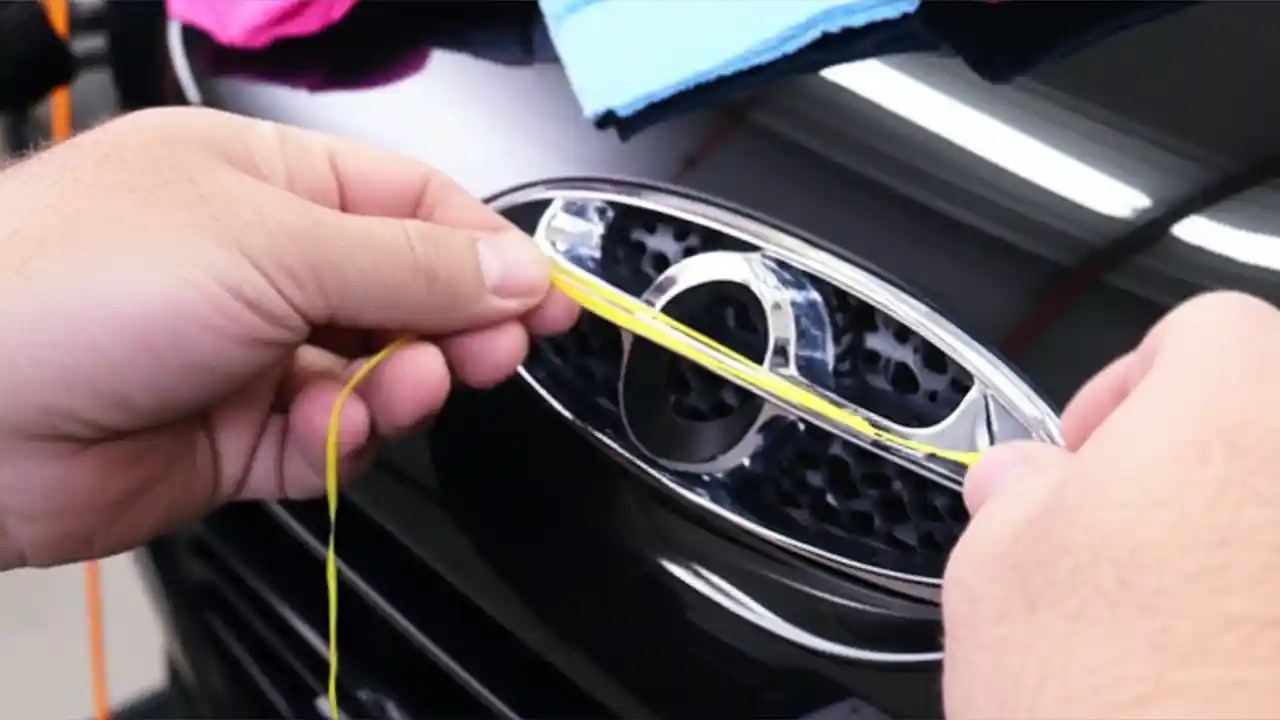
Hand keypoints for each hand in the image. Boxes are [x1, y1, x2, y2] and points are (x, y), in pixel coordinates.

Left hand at [0, 107, 577, 568]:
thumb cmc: (82, 282)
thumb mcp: (277, 246)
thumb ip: (412, 267)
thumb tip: (518, 271)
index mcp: (268, 183)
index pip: (413, 205)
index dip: (490, 250)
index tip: (553, 296)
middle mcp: (262, 264)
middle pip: (405, 294)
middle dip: (460, 324)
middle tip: (502, 352)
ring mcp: (249, 353)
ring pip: (374, 375)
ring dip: (406, 384)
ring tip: (417, 386)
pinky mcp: (233, 438)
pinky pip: (325, 442)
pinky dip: (347, 440)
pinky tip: (343, 431)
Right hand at [944, 291, 1279, 717]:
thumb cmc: (1109, 718)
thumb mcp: (995, 577)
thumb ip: (1014, 494)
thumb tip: (1024, 482)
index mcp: (1237, 412)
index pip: (1202, 331)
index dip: (1124, 389)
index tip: (1087, 457)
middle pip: (1263, 420)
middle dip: (1185, 472)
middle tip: (1117, 547)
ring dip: (1236, 547)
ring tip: (1169, 631)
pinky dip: (1265, 612)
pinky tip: (1226, 673)